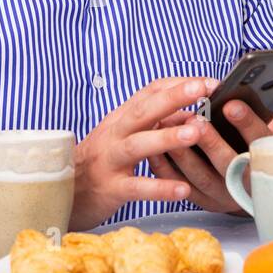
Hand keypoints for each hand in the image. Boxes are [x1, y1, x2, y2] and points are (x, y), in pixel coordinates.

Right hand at [69, 77, 216, 230]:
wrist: (62, 190)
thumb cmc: (101, 162)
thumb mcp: (122, 136)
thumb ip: (153, 125)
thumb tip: (193, 114)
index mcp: (120, 118)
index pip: (150, 92)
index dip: (179, 85)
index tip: (210, 82)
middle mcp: (114, 134)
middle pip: (143, 111)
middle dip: (174, 97)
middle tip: (204, 89)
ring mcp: (110, 161)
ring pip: (138, 145)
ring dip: (167, 137)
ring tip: (195, 133)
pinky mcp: (110, 189)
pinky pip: (136, 187)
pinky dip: (159, 188)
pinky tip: (182, 190)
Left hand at [146, 92, 272, 212]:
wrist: (258, 184)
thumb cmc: (271, 148)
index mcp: (269, 163)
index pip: (261, 144)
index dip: (247, 124)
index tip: (231, 103)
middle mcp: (245, 183)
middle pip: (227, 164)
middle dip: (210, 141)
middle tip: (195, 118)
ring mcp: (221, 194)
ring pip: (199, 176)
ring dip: (182, 152)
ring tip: (168, 125)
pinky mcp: (200, 199)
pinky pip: (179, 184)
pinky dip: (164, 166)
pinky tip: (154, 144)